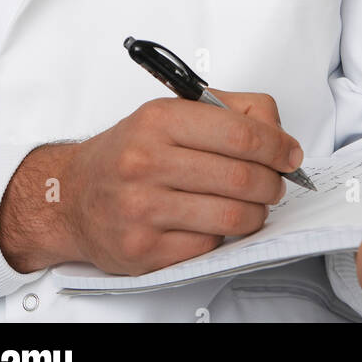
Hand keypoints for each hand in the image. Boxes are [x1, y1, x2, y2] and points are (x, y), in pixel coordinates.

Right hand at [0, 92, 301, 275]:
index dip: (277, 146)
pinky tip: (213, 222)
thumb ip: (228, 111)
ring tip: (253, 206)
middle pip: (241, 177)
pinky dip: (221, 235)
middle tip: (276, 184)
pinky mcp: (142, 250)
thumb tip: (278, 134)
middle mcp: (146, 162)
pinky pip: (207, 245)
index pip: (240, 133)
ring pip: (231, 216)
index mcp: (159, 120)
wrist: (71, 195)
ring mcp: (142, 209)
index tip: (290, 155)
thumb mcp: (171, 112)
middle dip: (272, 183)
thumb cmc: (128, 152)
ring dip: (256, 213)